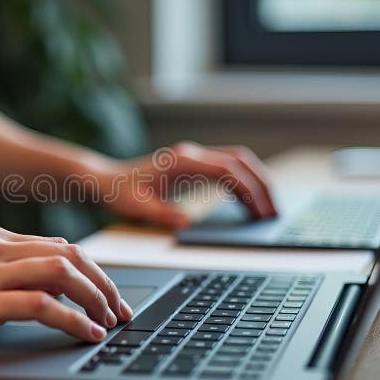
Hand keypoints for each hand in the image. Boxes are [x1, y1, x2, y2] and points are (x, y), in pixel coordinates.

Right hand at [0, 225, 131, 349]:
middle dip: (105, 285)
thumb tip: (51, 273)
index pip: (62, 247)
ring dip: (96, 299)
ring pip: (62, 274)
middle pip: (71, 257)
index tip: (111, 297)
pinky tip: (86, 333)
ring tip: (108, 323)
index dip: (95, 272)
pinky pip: (40, 306)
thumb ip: (5, 264)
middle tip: (121, 312)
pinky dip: (73, 320)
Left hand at [97, 141, 277, 228]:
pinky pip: (228, 168)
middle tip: (274, 212)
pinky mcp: (194, 164)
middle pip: (240, 161)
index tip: (261, 211)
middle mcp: (192, 154)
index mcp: (182, 163)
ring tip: (268, 209)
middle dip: (262, 185)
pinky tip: (248, 203)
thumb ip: (162, 215)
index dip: (249, 190)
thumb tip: (185, 225)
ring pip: (238, 161)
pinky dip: (243, 182)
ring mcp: (194, 157)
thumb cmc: (120, 193)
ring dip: (256, 181)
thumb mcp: (138, 208)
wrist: (106, 180)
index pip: (228, 170)